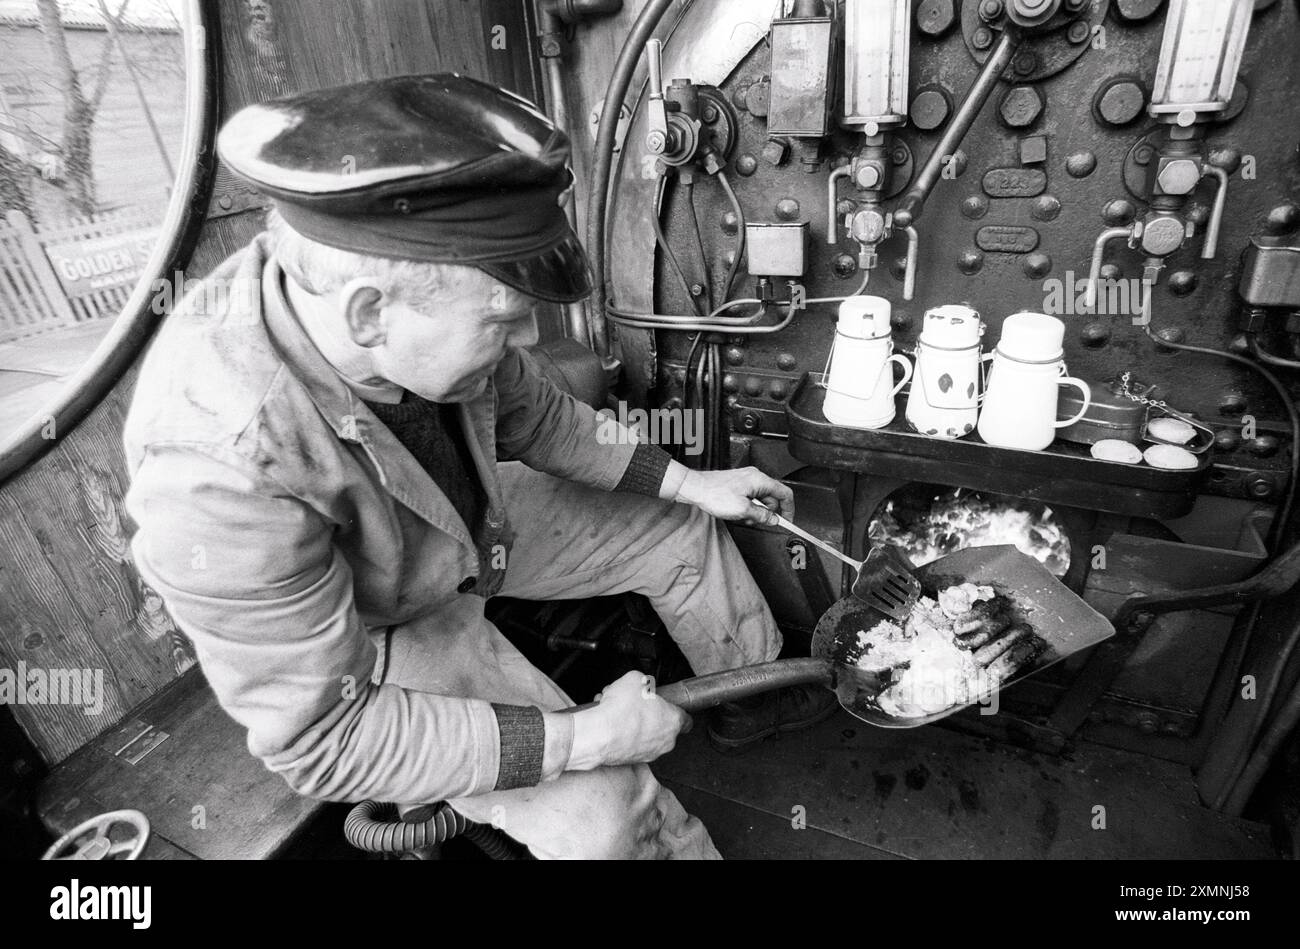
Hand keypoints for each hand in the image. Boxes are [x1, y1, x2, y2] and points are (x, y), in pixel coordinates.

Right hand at [567, 671, 690, 770]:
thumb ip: (643, 681)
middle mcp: (665, 741)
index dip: (677, 709)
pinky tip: (610, 722)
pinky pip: (630, 744)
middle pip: (663, 725)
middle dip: (649, 713)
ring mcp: (649, 753)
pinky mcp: (631, 760)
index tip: (671, 705)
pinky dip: (622, 734)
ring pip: (645, 735)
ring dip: (634, 723)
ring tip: (618, 711)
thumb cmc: (621, 710)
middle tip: (637, 704)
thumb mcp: (635, 678)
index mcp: (673, 721)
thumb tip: (639, 683)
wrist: (599, 734)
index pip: (687, 719)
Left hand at [668, 464, 793, 525]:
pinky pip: (751, 497)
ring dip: (755, 511)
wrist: (695, 488)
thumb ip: (762, 515)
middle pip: (772, 498)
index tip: (787, 520)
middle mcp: (755, 477)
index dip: (789, 509)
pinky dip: (748, 507)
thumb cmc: (714, 494)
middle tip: (755, 521)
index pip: (785, 494)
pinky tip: (737, 512)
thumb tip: (774, 519)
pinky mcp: (739, 483)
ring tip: (742, 516)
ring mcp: (747, 479)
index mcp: (760, 480)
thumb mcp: (743, 510)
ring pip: (760, 499)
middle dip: (766, 513)